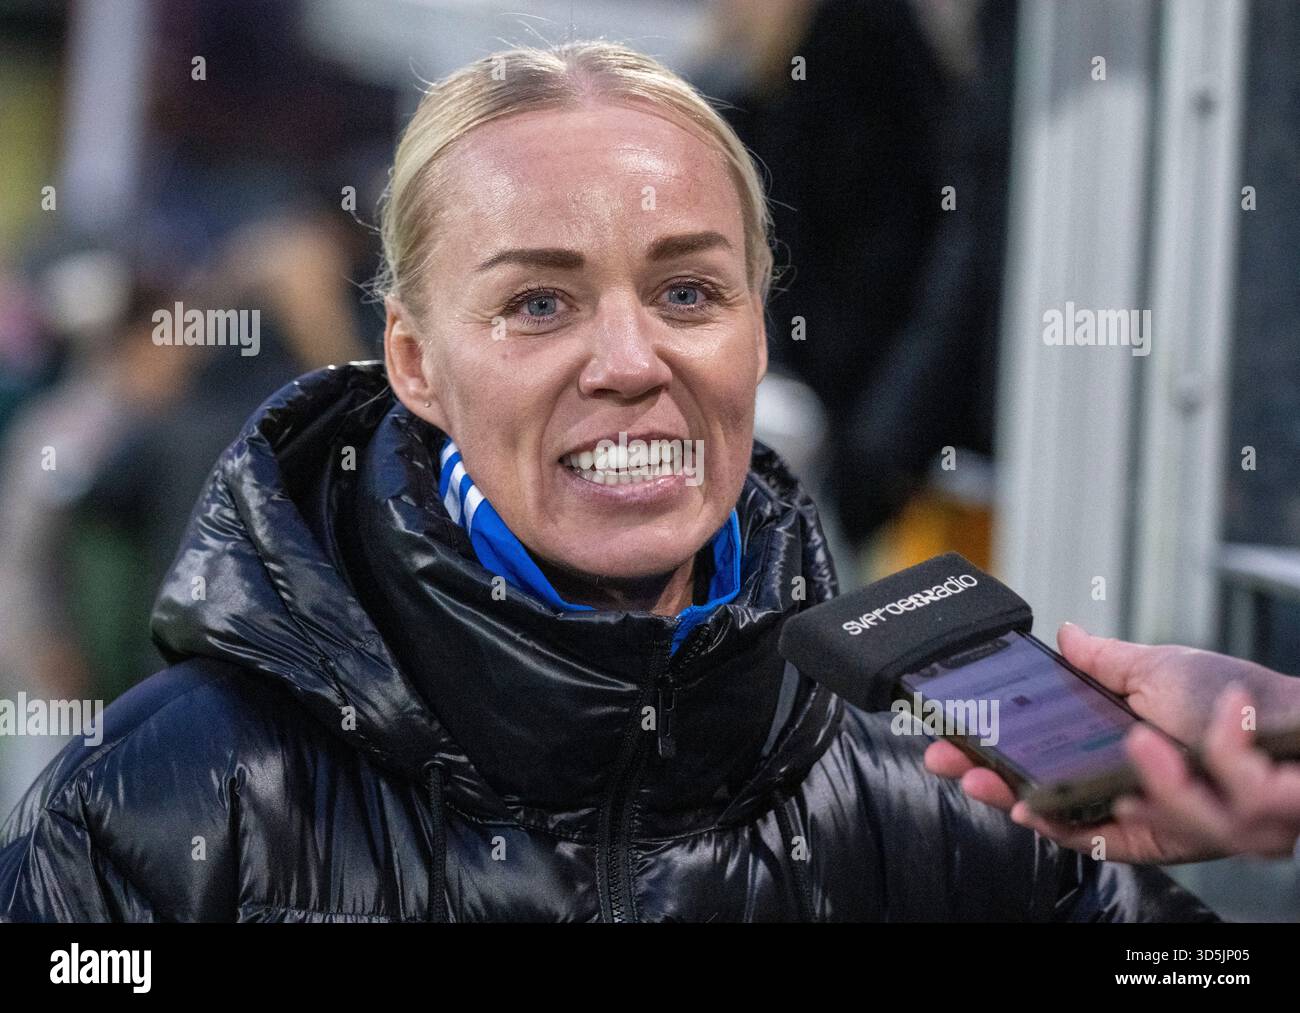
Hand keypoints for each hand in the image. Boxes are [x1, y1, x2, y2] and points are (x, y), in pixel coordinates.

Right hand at [923, 624, 1299, 862]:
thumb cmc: (1247, 698)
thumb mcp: (1159, 672)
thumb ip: (1106, 664)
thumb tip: (1065, 634)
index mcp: (1128, 779)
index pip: (1053, 797)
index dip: (1004, 789)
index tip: (964, 768)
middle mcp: (1160, 813)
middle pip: (1075, 826)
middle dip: (1020, 800)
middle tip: (980, 775)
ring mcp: (1206, 825)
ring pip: (1160, 823)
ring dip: (1156, 782)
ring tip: (1146, 740)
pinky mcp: (1253, 823)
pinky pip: (1228, 805)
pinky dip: (1225, 753)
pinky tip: (1227, 719)